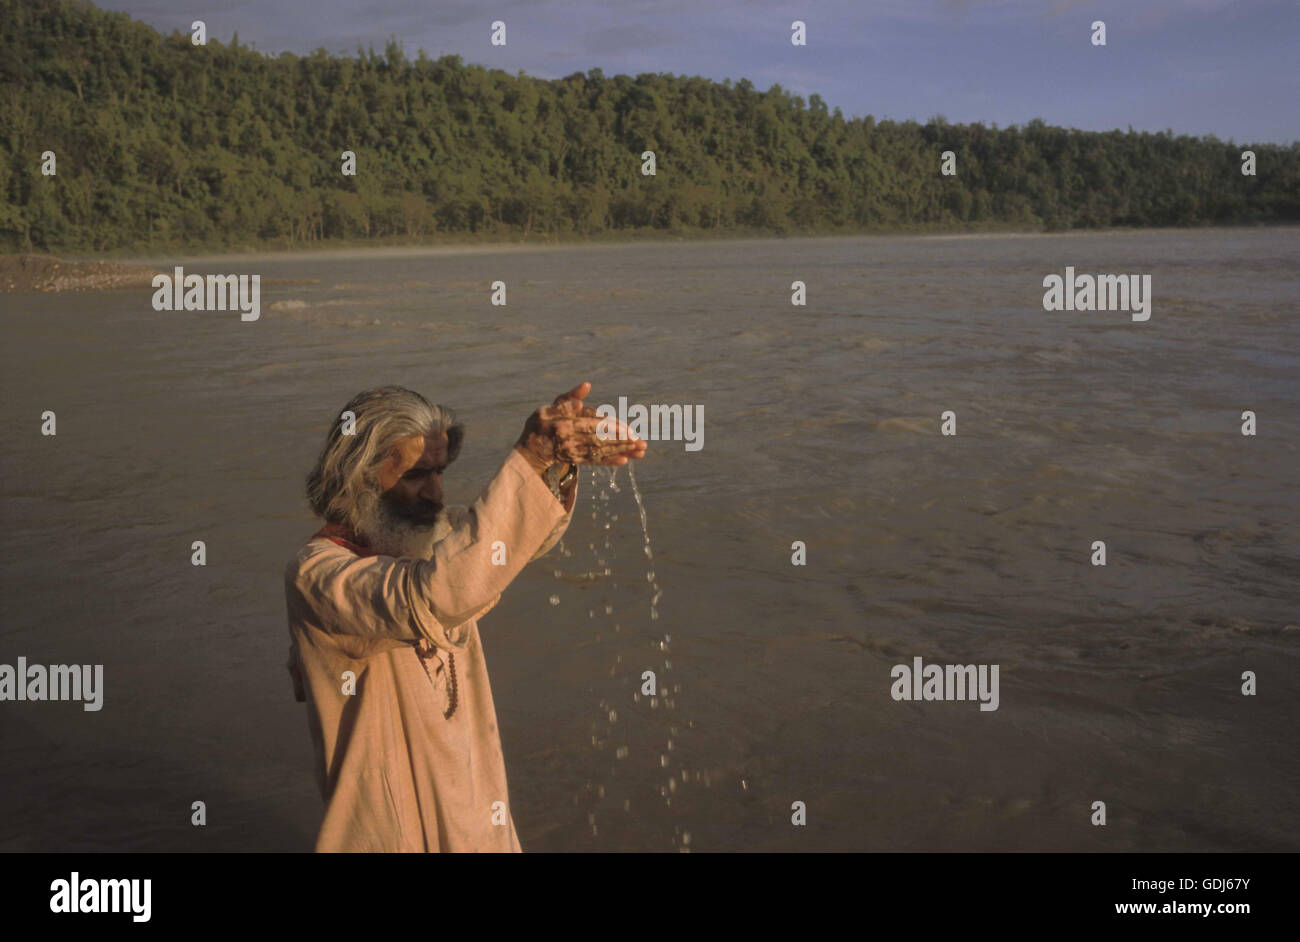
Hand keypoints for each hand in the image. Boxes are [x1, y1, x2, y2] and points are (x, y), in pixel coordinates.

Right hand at [515, 382, 646, 470]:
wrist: (529, 449)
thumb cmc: (540, 423)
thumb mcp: (549, 407)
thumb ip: (568, 398)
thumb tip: (586, 386)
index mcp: (566, 425)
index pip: (594, 426)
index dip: (613, 428)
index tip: (630, 431)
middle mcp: (571, 440)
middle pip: (602, 440)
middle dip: (623, 442)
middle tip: (643, 444)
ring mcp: (575, 453)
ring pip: (602, 451)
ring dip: (622, 451)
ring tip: (640, 451)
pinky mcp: (577, 460)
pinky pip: (595, 461)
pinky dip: (610, 461)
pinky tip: (625, 460)